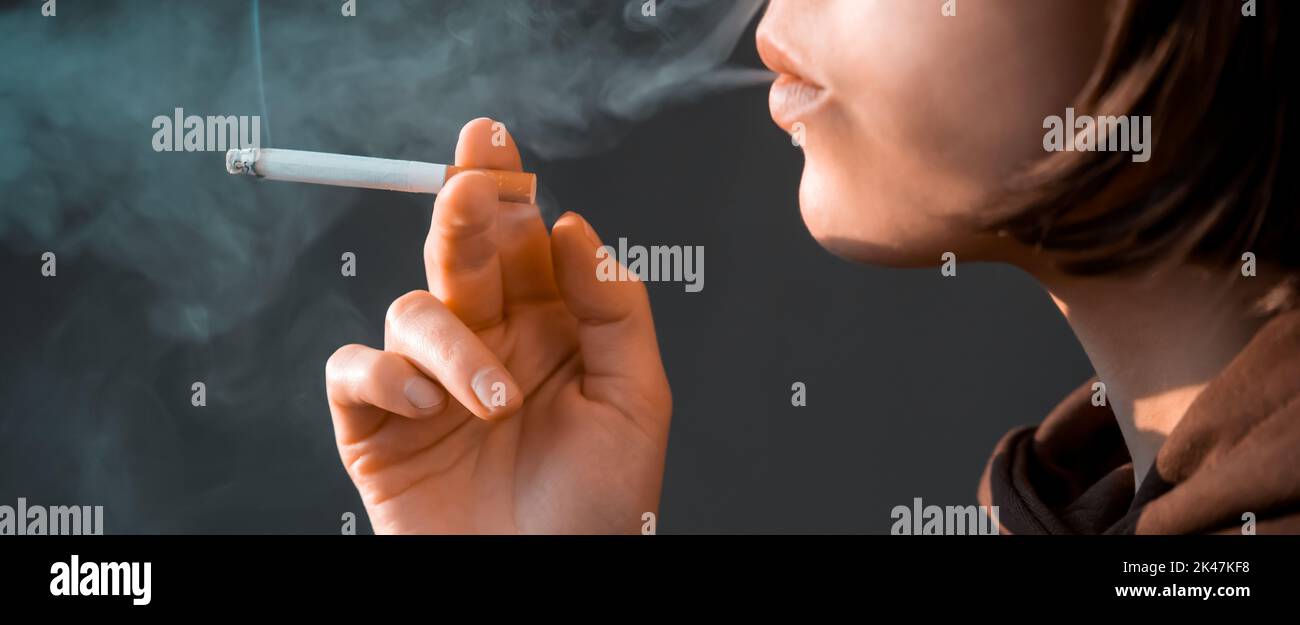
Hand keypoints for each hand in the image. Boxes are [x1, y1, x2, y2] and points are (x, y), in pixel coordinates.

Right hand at [325, 118, 671, 532]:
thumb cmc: (600, 510)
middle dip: (462, 211)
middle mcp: (487, 345)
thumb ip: (613, 310)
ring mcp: (429, 384)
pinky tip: (428, 405)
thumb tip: (571, 226)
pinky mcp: (379, 428)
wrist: (543, 588)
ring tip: (494, 400)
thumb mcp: (636, 403)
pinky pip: (355, 370)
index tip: (494, 141)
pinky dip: (385, 377)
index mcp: (549, 330)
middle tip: (472, 188)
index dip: (504, 188)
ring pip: (413, 310)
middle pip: (460, 252)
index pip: (521, 241)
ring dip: (452, 345)